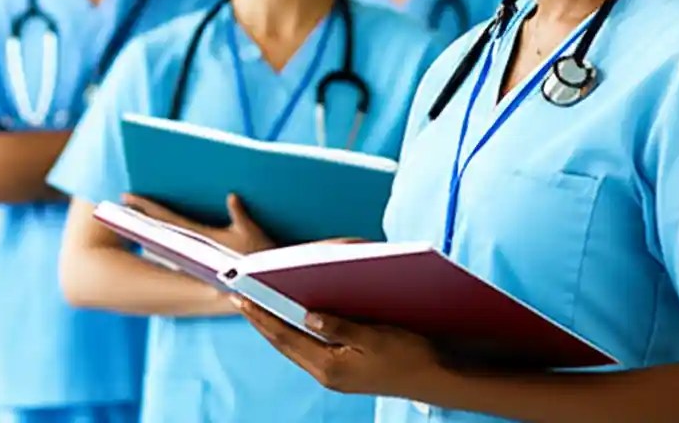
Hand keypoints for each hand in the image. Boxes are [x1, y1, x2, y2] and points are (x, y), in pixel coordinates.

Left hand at [122, 193, 274, 253]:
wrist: (259, 286)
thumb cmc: (258, 255)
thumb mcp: (250, 231)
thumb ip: (239, 213)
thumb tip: (231, 196)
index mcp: (199, 236)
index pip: (165, 219)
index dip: (146, 206)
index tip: (127, 197)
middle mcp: (191, 248)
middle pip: (158, 227)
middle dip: (139, 213)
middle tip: (122, 199)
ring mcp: (192, 258)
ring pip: (165, 241)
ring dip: (150, 229)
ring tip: (133, 217)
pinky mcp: (197, 266)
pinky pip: (175, 251)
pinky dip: (163, 243)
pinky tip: (153, 241)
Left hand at [234, 297, 446, 399]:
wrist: (437, 379)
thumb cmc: (411, 356)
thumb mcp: (375, 337)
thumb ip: (339, 326)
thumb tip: (307, 315)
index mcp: (331, 367)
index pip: (286, 338)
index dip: (262, 318)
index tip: (242, 300)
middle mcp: (328, 375)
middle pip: (285, 345)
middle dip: (262, 323)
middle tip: (242, 300)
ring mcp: (336, 376)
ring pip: (296, 349)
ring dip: (277, 330)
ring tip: (261, 309)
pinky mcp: (345, 373)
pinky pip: (310, 351)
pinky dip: (297, 335)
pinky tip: (295, 322)